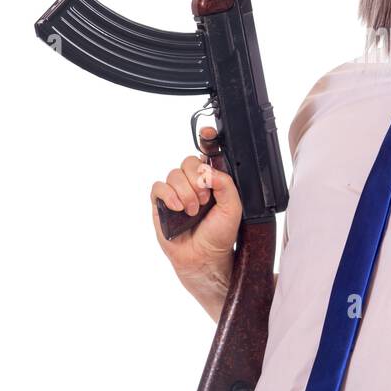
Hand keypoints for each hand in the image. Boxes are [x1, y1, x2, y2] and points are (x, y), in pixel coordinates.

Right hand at [149, 126, 243, 314]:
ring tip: (193, 210)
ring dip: (185, 191)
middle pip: (189, 161)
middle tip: (204, 198)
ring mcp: (176, 192)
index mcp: (212, 180)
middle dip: (197, 178)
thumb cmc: (219, 234)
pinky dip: (169, 195)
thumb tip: (208, 171)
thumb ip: (225, 184)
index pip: (207, 153)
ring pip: (174, 173)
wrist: (205, 257)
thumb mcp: (233, 207)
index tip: (208, 133)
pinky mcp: (161, 204)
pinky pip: (158, 187)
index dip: (207, 140)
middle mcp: (193, 183)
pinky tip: (179, 208)